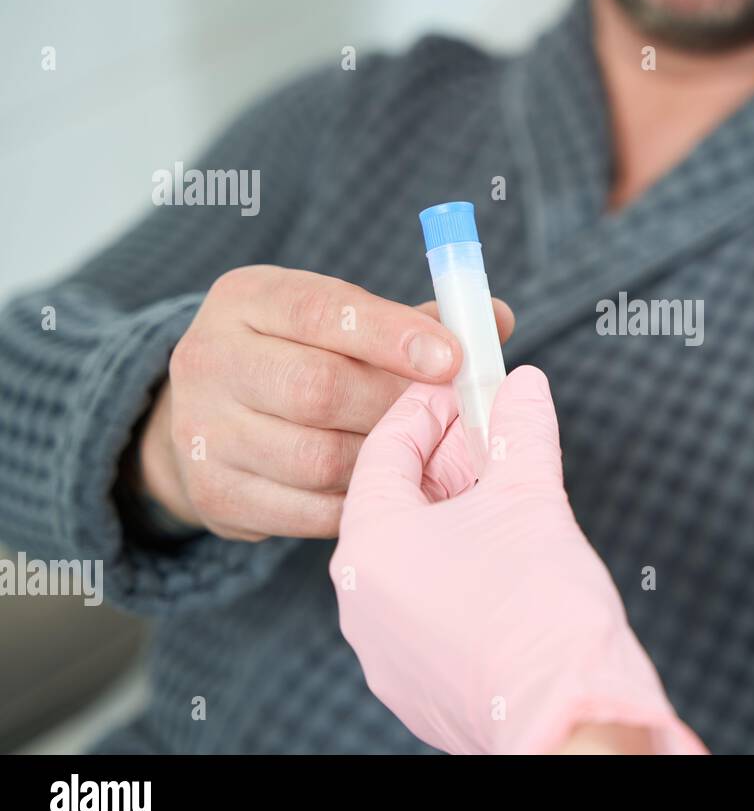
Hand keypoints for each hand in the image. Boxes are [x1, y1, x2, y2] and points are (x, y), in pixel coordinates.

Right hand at [137, 265, 513, 540]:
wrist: (213, 415)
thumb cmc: (305, 354)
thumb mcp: (341, 319)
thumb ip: (415, 320)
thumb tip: (494, 317)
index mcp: (247, 299)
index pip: (321, 310)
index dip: (392, 335)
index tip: (453, 359)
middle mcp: (208, 359)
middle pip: (318, 389)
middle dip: (395, 406)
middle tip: (447, 417)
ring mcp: (202, 432)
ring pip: (316, 457)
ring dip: (382, 459)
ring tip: (420, 452)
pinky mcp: (215, 495)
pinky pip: (307, 511)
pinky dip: (358, 502)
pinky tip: (385, 487)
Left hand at [331, 366, 706, 754]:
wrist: (569, 718)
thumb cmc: (541, 615)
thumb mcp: (532, 498)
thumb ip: (521, 432)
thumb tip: (524, 388)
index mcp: (371, 548)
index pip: (384, 452)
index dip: (427, 409)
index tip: (464, 388)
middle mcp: (362, 601)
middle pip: (396, 504)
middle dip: (447, 462)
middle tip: (494, 435)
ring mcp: (386, 650)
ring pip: (412, 558)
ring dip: (455, 516)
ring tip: (507, 494)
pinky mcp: (416, 683)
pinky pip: (427, 606)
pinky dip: (459, 569)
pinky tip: (505, 558)